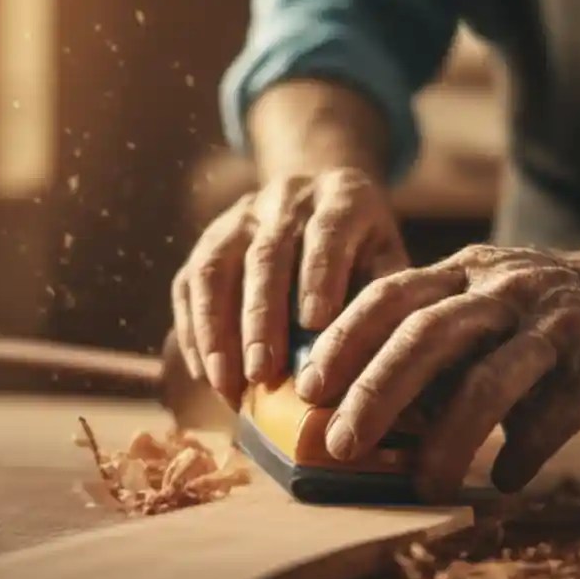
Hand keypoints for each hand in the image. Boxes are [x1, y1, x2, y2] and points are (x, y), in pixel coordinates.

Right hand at [171, 168, 407, 406]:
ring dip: (216, 330)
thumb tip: (375, 364)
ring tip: (225, 383)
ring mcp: (239, 216)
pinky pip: (189, 283)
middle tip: (262, 373)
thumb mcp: (390, 260)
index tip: (315, 325)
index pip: (326, 232)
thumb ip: (383, 300)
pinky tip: (204, 373)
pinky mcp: (208, 239)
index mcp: (342, 195)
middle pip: (266, 255)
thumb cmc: (366, 249)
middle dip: (261, 318)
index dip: (319, 276)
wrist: (326, 203)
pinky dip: (193, 331)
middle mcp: (285, 197)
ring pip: (215, 267)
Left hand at [295, 244, 579, 497]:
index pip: (390, 296)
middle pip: (427, 336)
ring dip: (447, 438)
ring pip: (489, 380)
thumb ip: (434, 341)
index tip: (306, 387)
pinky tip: (505, 478)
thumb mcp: (487, 301)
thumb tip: (363, 406)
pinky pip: (555, 415)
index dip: (343, 339)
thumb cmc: (548, 314)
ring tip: (423, 484)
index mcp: (465, 272)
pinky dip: (524, 451)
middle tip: (341, 444)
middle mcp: (504, 288)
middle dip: (375, 392)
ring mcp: (554, 325)